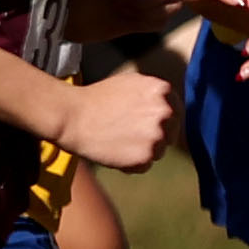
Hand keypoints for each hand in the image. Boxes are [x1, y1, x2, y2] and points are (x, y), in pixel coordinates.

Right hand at [46, 66, 176, 171]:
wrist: (72, 116)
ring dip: (142, 151)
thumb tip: (170, 106)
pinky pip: (145, 166)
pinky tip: (114, 151)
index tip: (142, 123)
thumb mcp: (131, 82)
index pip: (175, 112)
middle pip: (170, 133)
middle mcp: (165, 112)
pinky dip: (131, 164)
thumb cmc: (97, 98)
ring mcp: (156, 136)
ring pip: (159, 151)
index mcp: (163, 91)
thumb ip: (155, 93)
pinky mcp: (145, 157)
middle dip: (153, 136)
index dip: (159, 120)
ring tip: (117, 141)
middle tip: (127, 134)